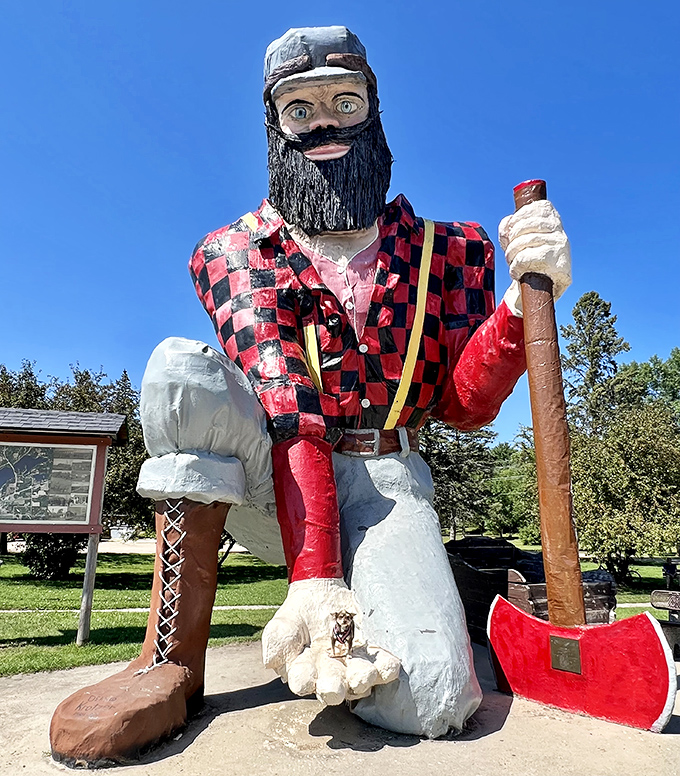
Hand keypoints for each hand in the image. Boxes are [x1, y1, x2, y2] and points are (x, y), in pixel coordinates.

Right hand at [262, 578, 399, 704]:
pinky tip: (390, 665)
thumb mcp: (282, 623)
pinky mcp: (371, 653)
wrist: (319, 595)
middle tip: (335, 689)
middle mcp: (330, 675)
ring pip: (359, 679)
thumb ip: (276, 641)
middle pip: (333, 688)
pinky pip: (381, 663)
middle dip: (334, 689)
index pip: (302, 681)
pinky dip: (386, 665)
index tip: (301, 679)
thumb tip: (271, 662)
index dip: (302, 681)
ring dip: (363, 679)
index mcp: (304, 672)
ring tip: (365, 676)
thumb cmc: (297, 617)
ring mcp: (352, 666)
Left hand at [498, 200, 571, 310]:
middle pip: (523, 226)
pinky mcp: (557, 262)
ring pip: (523, 242)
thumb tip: (507, 224)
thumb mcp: (517, 239)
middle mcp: (559, 230)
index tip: (512, 232)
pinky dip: (515, 267)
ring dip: (511, 256)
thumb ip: (510, 226)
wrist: (539, 290)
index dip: (518, 218)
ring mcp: (560, 245)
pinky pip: (525, 258)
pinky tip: (518, 272)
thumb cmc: (528, 259)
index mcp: (552, 219)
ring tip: (513, 263)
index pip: (536, 208)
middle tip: (510, 253)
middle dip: (510, 241)